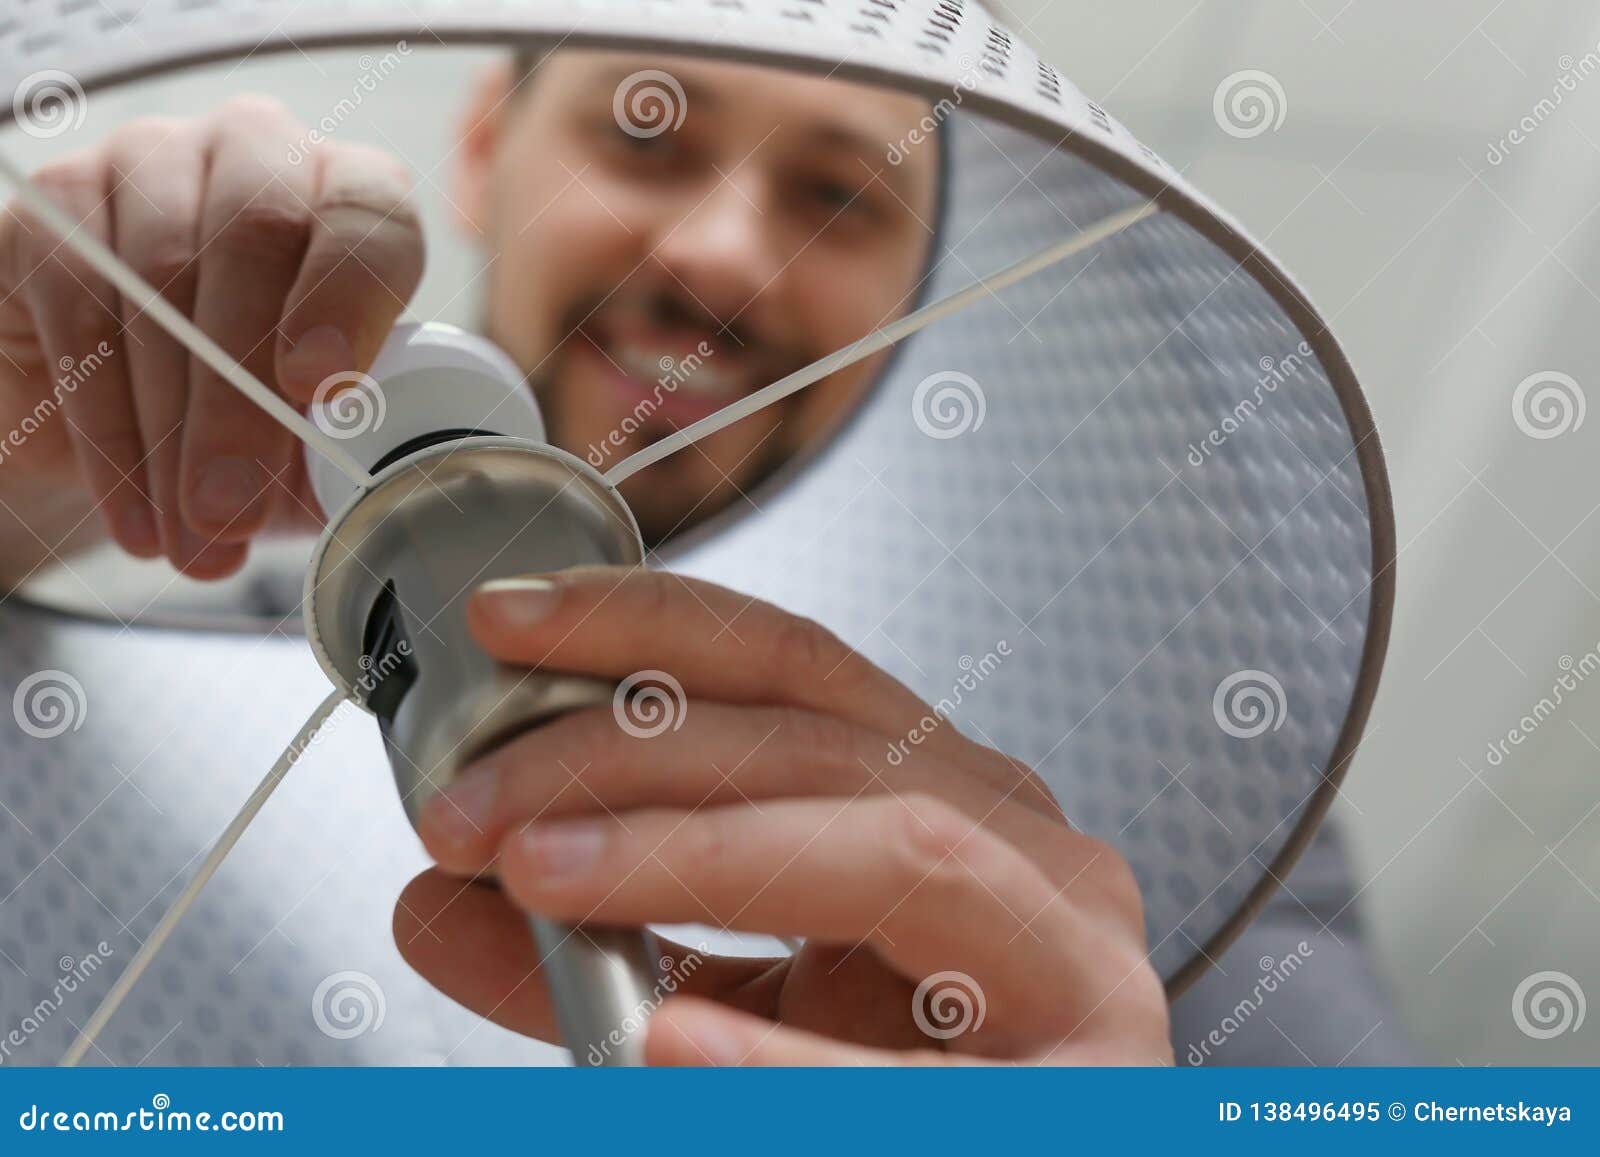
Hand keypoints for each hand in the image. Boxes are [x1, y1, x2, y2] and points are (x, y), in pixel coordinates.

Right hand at [0, 96, 422, 578]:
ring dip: (169, 432)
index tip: (323, 390)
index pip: (367, 211)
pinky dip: (106, 428)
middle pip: (252, 240)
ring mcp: (149, 162)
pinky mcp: (55, 205)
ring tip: (192, 538)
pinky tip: (133, 511)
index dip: (347, 297)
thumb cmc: (270, 424)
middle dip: (242, 396)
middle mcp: (255, 155)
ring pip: (158, 281)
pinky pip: (77, 306)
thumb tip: (380, 487)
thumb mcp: (330, 439)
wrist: (144, 432)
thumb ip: (361, 444)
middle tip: (232, 507)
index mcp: (351, 194)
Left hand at [394, 566, 1171, 1065]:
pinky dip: (781, 1062)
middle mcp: (1030, 851)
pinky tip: (671, 1050)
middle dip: (624, 753)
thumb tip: (437, 906)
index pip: (793, 670)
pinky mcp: (1083, 1096)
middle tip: (469, 804)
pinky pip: (918, 1074)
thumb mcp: (744, 1007)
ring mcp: (1073, 966)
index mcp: (954, 803)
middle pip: (821, 743)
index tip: (506, 623)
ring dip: (693, 852)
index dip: (645, 626)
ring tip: (540, 875)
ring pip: (895, 848)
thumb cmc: (901, 1089)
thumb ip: (609, 956)